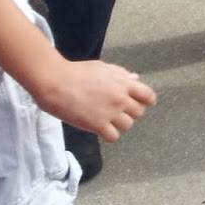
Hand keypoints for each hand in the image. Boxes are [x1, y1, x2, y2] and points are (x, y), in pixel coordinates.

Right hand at [33, 60, 156, 141]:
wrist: (56, 82)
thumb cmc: (78, 72)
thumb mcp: (103, 68)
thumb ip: (121, 75)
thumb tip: (136, 79)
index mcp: (124, 83)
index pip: (148, 96)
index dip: (146, 101)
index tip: (141, 103)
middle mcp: (121, 99)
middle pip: (139, 113)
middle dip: (131, 112)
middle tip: (118, 111)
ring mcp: (110, 113)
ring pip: (128, 126)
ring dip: (120, 124)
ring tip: (108, 120)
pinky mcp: (97, 125)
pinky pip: (113, 137)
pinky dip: (109, 134)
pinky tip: (100, 128)